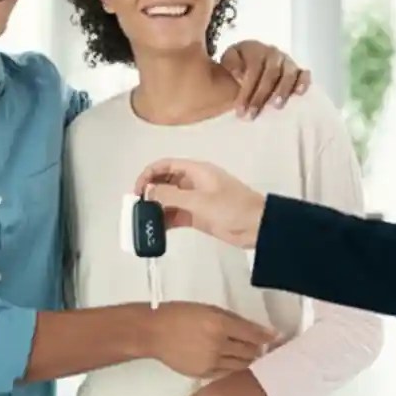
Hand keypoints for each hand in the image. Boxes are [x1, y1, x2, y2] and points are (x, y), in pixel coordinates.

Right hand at [134, 158, 264, 248]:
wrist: (258, 227)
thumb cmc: (232, 207)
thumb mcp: (199, 201)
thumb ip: (171, 195)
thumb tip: (149, 192)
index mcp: (196, 171)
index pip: (165, 165)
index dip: (148, 174)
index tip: (138, 190)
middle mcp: (193, 182)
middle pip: (165, 181)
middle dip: (150, 191)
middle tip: (139, 207)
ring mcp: (195, 199)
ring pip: (169, 199)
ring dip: (157, 207)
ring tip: (145, 220)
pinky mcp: (198, 215)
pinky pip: (176, 214)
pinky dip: (166, 220)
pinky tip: (157, 230)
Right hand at [146, 302, 276, 377]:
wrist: (153, 333)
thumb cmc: (179, 314)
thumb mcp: (207, 309)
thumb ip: (231, 319)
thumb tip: (254, 329)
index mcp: (219, 323)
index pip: (252, 333)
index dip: (266, 335)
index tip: (275, 336)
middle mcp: (218, 344)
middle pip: (250, 351)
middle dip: (258, 348)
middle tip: (261, 345)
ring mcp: (211, 361)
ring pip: (241, 364)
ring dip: (248, 359)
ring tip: (248, 354)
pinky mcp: (204, 374)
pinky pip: (227, 372)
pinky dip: (233, 367)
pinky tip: (232, 361)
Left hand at [219, 40, 310, 118]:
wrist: (249, 60)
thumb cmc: (238, 62)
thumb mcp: (230, 58)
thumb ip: (231, 63)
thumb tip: (238, 74)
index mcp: (256, 49)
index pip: (253, 69)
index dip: (247, 90)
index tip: (240, 110)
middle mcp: (274, 54)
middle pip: (270, 74)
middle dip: (260, 97)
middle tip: (252, 115)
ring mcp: (287, 62)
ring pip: (288, 75)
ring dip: (282, 91)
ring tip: (276, 106)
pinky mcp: (298, 71)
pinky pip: (304, 74)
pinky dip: (303, 83)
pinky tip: (299, 93)